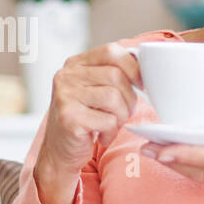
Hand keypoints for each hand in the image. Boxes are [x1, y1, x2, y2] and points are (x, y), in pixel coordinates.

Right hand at [35, 42, 141, 203]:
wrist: (59, 152)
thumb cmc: (83, 121)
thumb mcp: (94, 90)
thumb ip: (111, 75)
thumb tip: (145, 68)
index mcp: (75, 64)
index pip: (111, 51)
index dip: (133, 67)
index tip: (141, 84)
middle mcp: (66, 76)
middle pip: (116, 76)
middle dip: (129, 98)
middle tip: (125, 113)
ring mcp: (65, 95)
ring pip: (114, 97)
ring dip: (122, 116)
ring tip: (112, 125)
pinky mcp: (69, 117)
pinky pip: (107, 120)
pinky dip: (111, 132)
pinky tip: (101, 136)